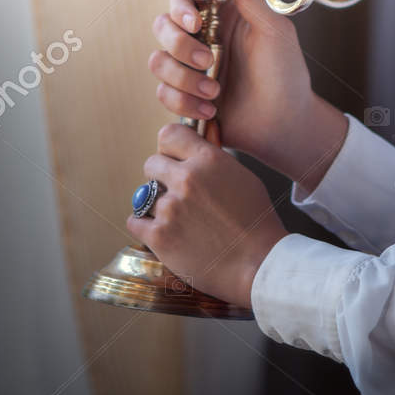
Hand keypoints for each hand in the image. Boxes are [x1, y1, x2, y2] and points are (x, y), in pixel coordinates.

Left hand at [127, 122, 288, 306]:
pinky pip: (135, 221)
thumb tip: (206, 128)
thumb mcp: (242, 177)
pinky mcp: (159, 236)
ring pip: (144, 196)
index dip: (169, 148)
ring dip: (155, 206)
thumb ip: (215, 155)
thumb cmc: (256, 221)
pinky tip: (165, 233)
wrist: (259, 265)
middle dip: (161, 178)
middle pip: (151, 164)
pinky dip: (145, 227)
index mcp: (208, 160)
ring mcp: (171, 208)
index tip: (173, 160)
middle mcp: (186, 179)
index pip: (168, 134)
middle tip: (176, 195)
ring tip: (178, 220)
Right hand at [148, 0, 320, 173]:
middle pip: (162, 27)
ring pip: (158, 62)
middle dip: (180, 46)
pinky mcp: (185, 96)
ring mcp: (191, 68)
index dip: (179, 7)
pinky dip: (184, 102)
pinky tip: (210, 109)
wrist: (285, 125)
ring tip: (215, 93)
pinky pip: (163, 93)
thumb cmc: (286, 74)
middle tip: (208, 61)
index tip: (194, 22)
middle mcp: (201, 38)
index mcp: (221, 16)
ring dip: (183, 79)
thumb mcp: (274, 30)